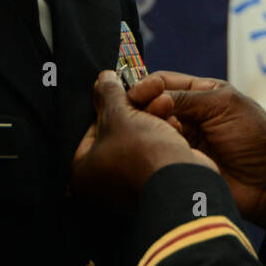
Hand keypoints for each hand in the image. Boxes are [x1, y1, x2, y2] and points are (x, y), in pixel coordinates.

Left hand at [71, 71, 217, 211]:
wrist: (182, 179)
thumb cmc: (143, 153)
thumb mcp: (119, 113)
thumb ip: (109, 93)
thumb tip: (103, 78)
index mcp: (83, 171)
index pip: (90, 129)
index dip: (107, 107)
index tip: (120, 92)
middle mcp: (102, 183)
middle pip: (117, 134)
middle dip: (135, 112)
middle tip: (143, 97)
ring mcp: (129, 186)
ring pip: (138, 140)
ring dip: (152, 120)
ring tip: (163, 108)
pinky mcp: (153, 183)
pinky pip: (154, 152)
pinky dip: (163, 137)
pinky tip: (172, 126)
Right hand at [126, 72, 265, 231]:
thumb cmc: (256, 139)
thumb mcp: (226, 106)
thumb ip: (190, 99)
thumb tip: (153, 98)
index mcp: (202, 94)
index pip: (164, 82)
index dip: (148, 86)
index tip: (138, 94)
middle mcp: (189, 114)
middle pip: (153, 104)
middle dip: (147, 106)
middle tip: (153, 115)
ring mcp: (182, 139)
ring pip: (152, 128)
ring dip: (153, 127)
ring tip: (164, 133)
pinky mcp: (179, 162)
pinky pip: (159, 152)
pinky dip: (157, 147)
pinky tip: (164, 149)